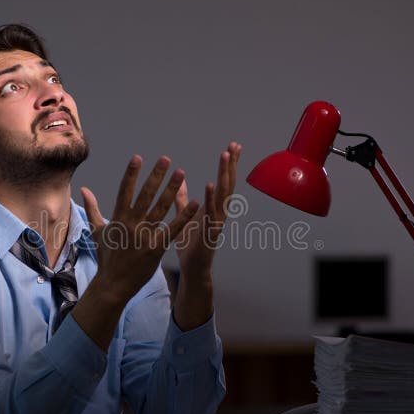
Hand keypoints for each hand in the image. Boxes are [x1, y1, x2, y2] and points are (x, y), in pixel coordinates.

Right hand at [80, 155, 198, 304]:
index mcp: (118, 218)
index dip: (132, 174)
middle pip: (146, 195)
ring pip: (161, 208)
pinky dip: (184, 217)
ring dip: (172, 190)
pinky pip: (173, 229)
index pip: (125, 191)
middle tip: (166, 159)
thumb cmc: (106, 258)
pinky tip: (195, 204)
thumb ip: (92, 208)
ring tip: (181, 173)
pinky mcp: (156, 248)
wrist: (112, 284)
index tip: (138, 158)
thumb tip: (84, 189)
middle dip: (156, 176)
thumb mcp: (97, 231)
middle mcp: (131, 224)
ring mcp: (144, 236)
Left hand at [174, 142, 241, 279]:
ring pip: (223, 194)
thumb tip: (179, 182)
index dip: (228, 165)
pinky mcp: (210, 232)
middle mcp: (219, 212)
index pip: (223, 181)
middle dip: (231, 164)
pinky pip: (211, 212)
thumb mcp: (185, 217)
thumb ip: (183, 200)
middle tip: (234, 145)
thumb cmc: (190, 245)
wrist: (192, 268)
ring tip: (225, 155)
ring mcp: (217, 221)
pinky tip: (210, 184)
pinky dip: (211, 198)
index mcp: (214, 207)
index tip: (232, 146)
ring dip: (224, 174)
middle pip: (228, 183)